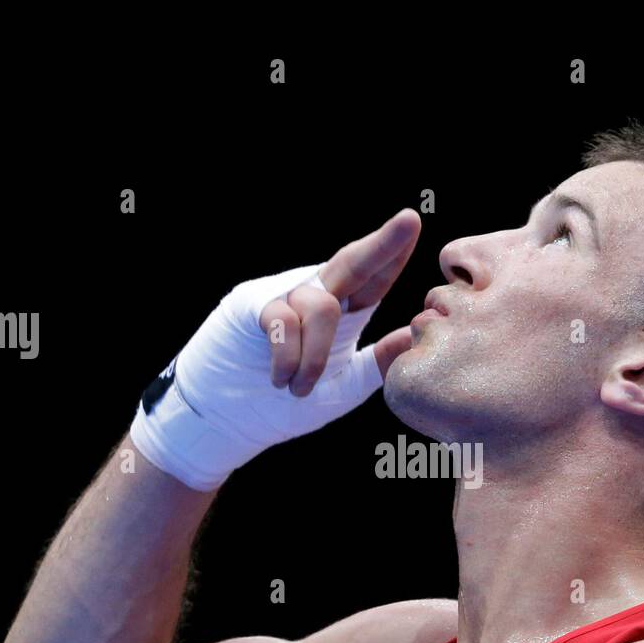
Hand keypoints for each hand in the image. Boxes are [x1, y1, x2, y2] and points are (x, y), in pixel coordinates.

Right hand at [259, 208, 419, 396]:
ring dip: (314, 357)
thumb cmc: (284, 405)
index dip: (393, 253)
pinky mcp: (250, 303)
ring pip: (320, 307)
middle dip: (383, 243)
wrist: (227, 421)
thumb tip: (416, 333)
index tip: (414, 223)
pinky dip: (287, 356)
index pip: (373, 279)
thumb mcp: (343, 388)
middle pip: (352, 262)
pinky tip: (280, 379)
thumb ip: (378, 362)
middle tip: (410, 221)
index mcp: (342, 313)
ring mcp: (282, 296)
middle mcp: (314, 295)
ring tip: (299, 388)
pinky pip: (282, 320)